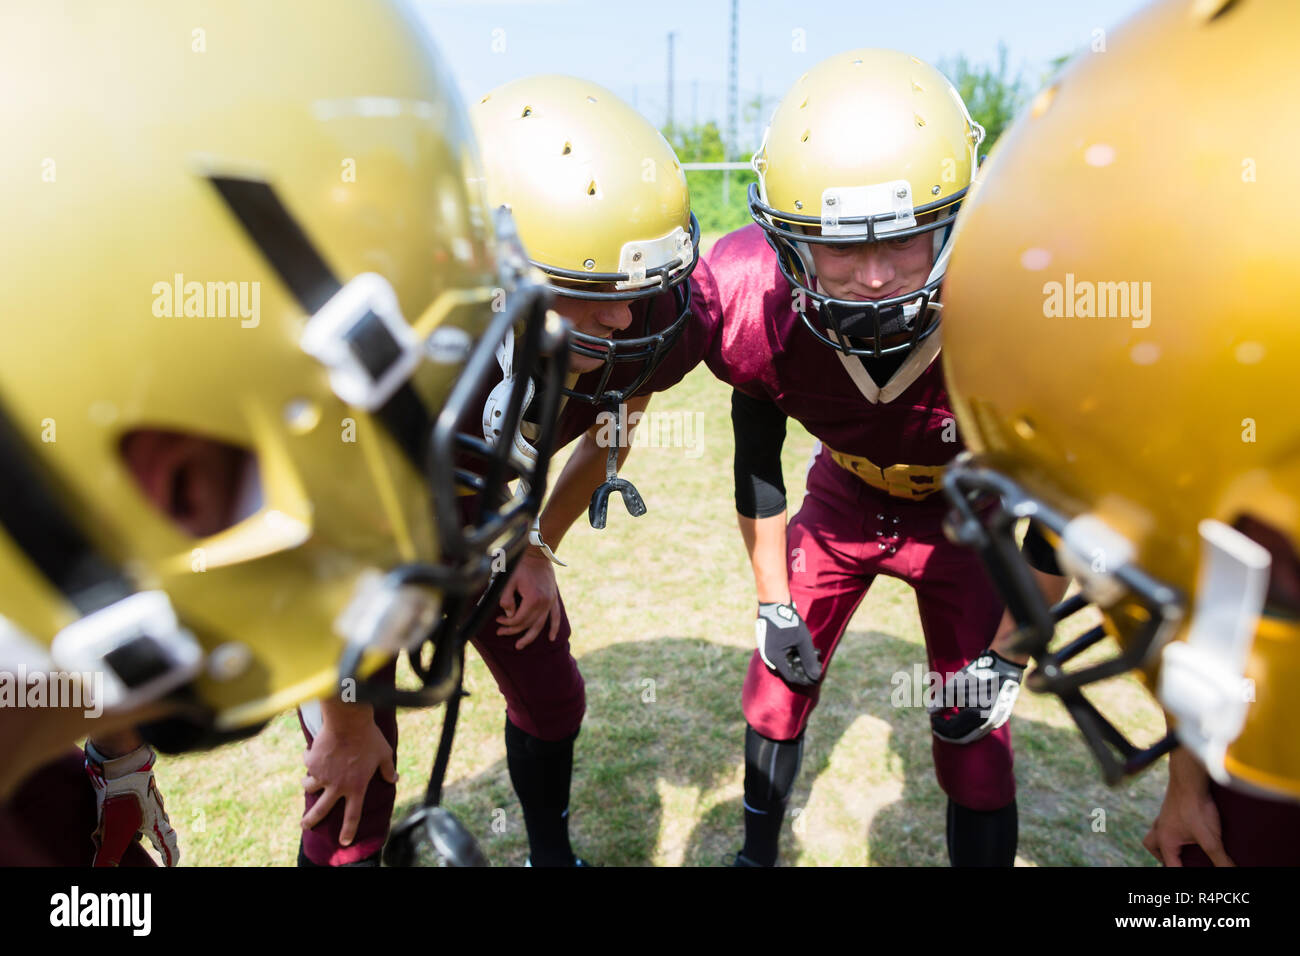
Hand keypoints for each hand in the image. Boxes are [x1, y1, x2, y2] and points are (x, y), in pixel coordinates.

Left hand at [84, 740, 179, 866]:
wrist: (120, 761)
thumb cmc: (121, 797)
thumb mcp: (113, 830)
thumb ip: (109, 854)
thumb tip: (102, 871)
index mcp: (155, 823)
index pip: (168, 844)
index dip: (170, 856)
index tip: (172, 865)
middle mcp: (156, 810)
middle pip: (161, 830)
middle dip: (160, 842)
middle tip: (161, 851)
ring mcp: (148, 796)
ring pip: (149, 816)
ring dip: (143, 828)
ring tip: (133, 836)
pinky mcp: (137, 786)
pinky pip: (138, 804)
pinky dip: (131, 813)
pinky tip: (119, 812)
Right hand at [301, 709, 397, 846]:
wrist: (348, 721)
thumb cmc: (369, 736)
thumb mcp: (384, 753)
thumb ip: (387, 769)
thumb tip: (394, 778)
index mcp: (356, 787)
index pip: (352, 815)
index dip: (348, 830)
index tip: (343, 841)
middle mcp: (337, 786)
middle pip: (321, 810)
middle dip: (311, 820)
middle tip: (304, 826)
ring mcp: (322, 775)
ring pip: (309, 787)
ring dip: (307, 784)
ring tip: (307, 782)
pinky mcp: (312, 763)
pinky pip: (307, 763)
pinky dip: (308, 758)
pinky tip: (311, 753)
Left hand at [497, 548, 561, 649]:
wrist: (537, 554)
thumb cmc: (521, 566)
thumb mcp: (509, 581)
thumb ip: (507, 599)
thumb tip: (509, 615)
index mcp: (533, 599)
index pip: (519, 619)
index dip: (507, 623)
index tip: (498, 621)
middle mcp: (544, 603)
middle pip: (528, 624)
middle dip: (513, 630)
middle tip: (501, 633)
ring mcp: (550, 602)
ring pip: (540, 625)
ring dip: (530, 636)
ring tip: (520, 645)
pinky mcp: (553, 599)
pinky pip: (555, 617)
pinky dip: (554, 628)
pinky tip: (551, 638)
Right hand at [756, 601, 821, 686]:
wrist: (774, 604)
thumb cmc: (789, 621)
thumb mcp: (803, 641)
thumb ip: (809, 660)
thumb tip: (815, 677)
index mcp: (775, 659)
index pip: (791, 678)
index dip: (805, 679)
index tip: (816, 676)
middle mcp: (768, 658)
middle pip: (788, 671)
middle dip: (803, 669)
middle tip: (816, 662)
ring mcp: (766, 652)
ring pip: (785, 663)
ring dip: (798, 661)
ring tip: (811, 653)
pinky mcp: (768, 645)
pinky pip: (781, 656)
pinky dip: (792, 654)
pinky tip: (801, 648)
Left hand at [930, 649, 1025, 743]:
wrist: (1004, 665)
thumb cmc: (977, 674)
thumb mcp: (955, 686)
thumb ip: (941, 701)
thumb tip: (929, 712)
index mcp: (977, 718)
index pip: (953, 730)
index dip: (940, 726)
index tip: (932, 718)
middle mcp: (989, 724)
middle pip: (964, 737)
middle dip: (948, 732)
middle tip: (937, 725)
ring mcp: (997, 721)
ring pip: (975, 734)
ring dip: (960, 729)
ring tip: (948, 719)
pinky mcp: (1001, 716)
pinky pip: (983, 727)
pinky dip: (970, 725)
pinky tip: (963, 715)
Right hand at [1142, 748, 1233, 866]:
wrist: (1189, 779)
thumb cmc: (1196, 808)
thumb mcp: (1211, 838)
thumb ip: (1220, 859)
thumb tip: (1231, 872)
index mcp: (1165, 841)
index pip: (1170, 866)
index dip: (1182, 873)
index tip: (1196, 871)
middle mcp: (1160, 829)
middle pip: (1153, 848)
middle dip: (1163, 857)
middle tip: (1178, 861)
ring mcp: (1163, 816)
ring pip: (1155, 833)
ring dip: (1163, 841)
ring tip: (1179, 845)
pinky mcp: (1170, 807)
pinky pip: (1165, 822)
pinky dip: (1172, 828)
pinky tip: (1187, 826)